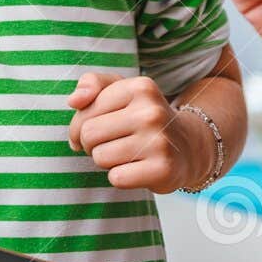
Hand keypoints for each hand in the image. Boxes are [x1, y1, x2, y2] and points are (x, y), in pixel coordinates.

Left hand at [66, 71, 212, 192]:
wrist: (187, 148)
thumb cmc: (143, 118)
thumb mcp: (120, 91)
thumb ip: (92, 84)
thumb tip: (74, 101)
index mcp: (140, 86)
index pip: (84, 111)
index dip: (81, 125)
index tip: (99, 128)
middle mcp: (152, 111)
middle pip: (89, 135)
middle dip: (92, 144)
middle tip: (112, 143)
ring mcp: (160, 140)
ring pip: (100, 157)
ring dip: (107, 161)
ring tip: (126, 154)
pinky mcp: (163, 169)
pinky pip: (117, 178)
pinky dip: (121, 177)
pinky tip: (137, 168)